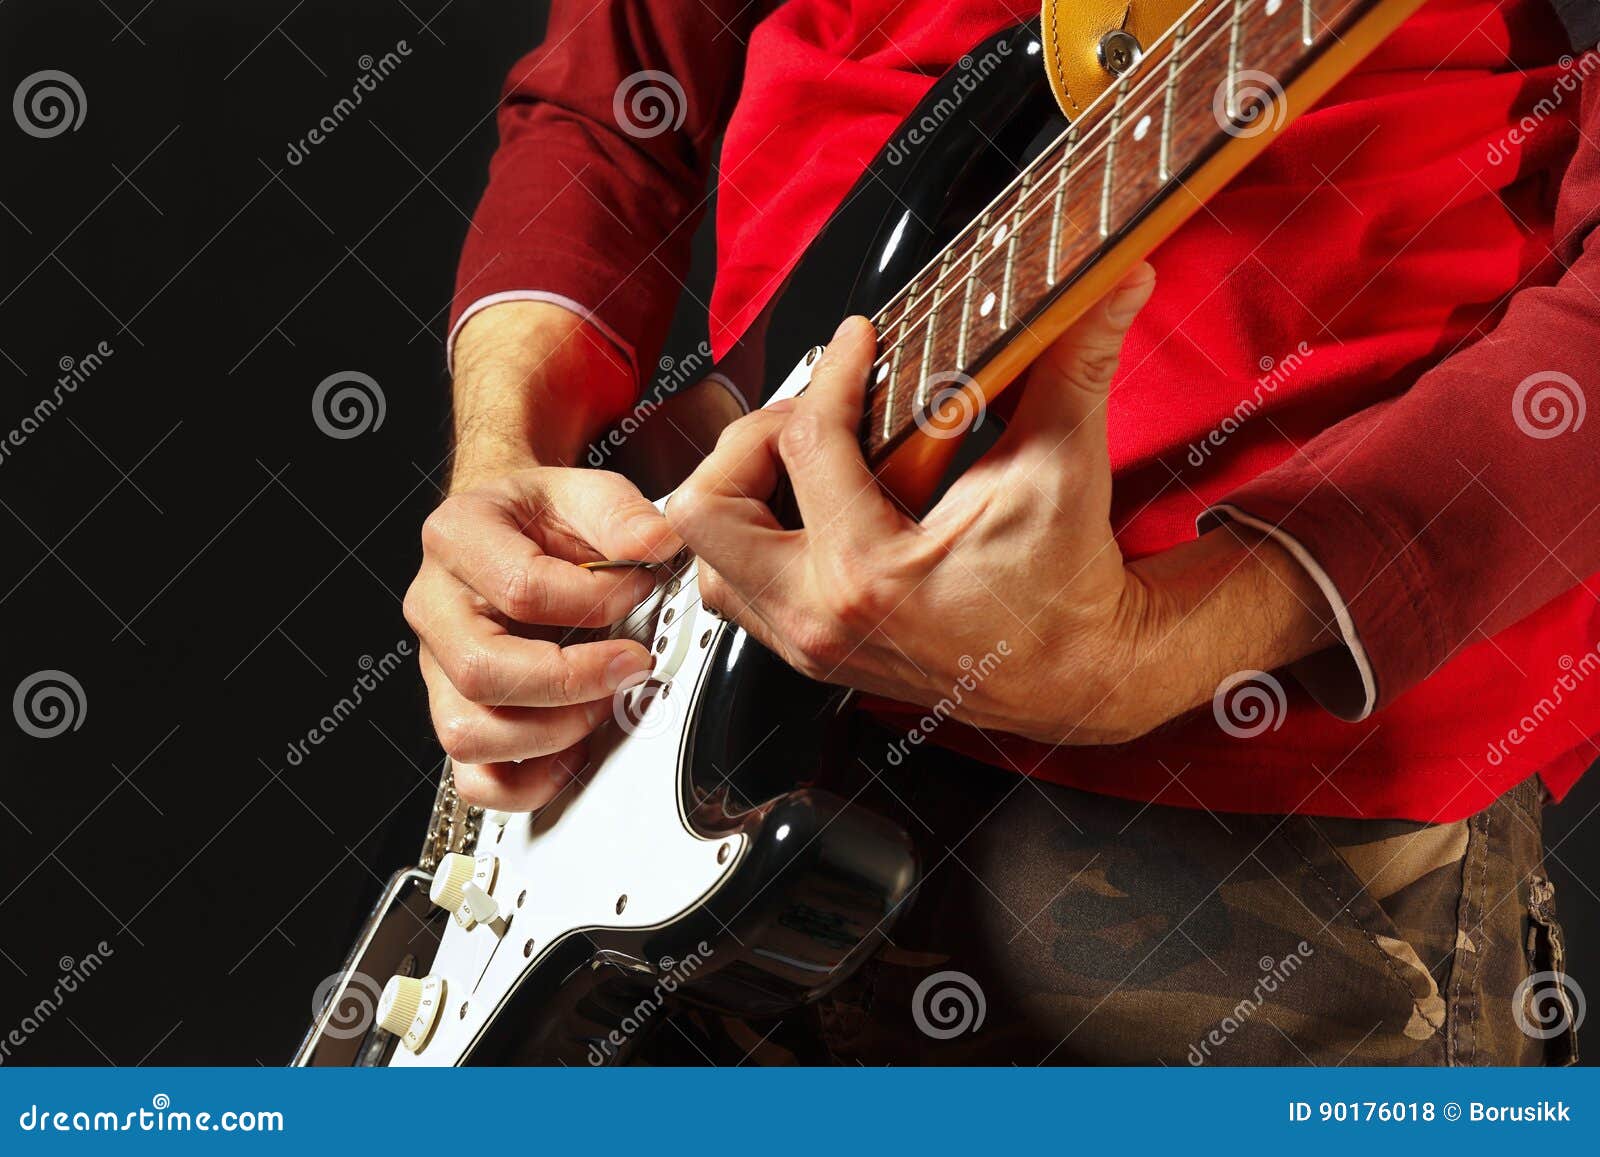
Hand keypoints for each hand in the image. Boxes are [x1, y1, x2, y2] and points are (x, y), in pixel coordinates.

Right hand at [412, 301, 681, 809]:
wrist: (515, 537)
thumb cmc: (544, 521)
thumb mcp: (585, 493)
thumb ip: (623, 514)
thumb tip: (656, 544)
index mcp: (457, 538)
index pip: (520, 588)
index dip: (593, 600)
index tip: (638, 591)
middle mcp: (435, 608)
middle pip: (482, 670)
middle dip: (573, 680)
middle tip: (633, 665)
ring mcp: (438, 669)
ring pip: (469, 733)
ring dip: (553, 732)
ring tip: (605, 703)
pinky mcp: (456, 715)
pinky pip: (473, 779)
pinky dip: (530, 781)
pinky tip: (576, 751)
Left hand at [667, 265, 1333, 746]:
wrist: (1082, 673)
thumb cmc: (1067, 584)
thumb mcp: (1061, 465)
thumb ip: (1074, 363)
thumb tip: (1109, 282)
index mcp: (870, 571)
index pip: (805, 441)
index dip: (833, 370)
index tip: (858, 340)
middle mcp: (822, 615)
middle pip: (706, 510)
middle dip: (745, 445)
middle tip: (805, 418)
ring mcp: (809, 644)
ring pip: (707, 561)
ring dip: (737, 501)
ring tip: (795, 464)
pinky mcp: (812, 654)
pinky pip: (738, 593)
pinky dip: (753, 544)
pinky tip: (805, 511)